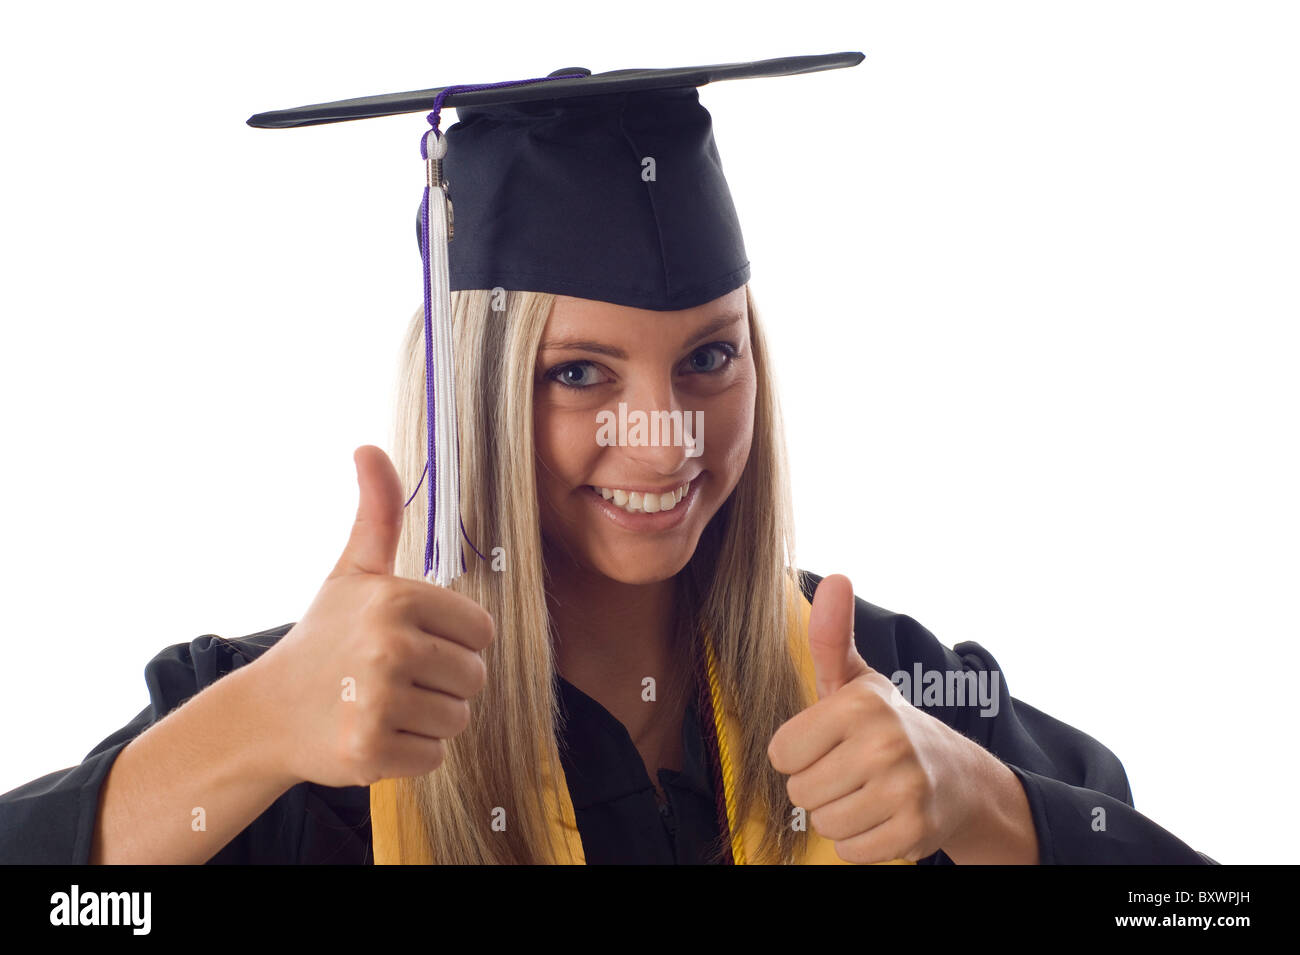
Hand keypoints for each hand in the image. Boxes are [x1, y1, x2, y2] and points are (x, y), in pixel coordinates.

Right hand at [251, 445, 494, 788]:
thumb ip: (377, 513)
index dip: (454, 640)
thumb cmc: (324, 637)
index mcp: (396, 598)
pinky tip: (373, 733)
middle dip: (444, 682)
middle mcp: (389, 647)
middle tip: (393, 677)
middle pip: (474, 677)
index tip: (413, 641)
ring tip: (383, 704)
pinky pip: (434, 757)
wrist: (267, 713)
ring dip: (428, 719)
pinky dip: (410, 753)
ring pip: (458, 718)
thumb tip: (368, 447)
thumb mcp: (353, 571)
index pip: (481, 631)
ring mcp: (378, 702)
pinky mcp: (371, 751)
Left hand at [767, 574, 996, 862]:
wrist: (959, 777)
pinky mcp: (914, 832)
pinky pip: (850, 850)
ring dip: (839, 814)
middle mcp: (885, 744)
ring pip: (823, 822)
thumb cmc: (889, 726)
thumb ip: (831, 636)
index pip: (781, 752)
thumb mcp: (856, 681)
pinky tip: (881, 816)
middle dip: (818, 785)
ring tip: (865, 792)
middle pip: (800, 791)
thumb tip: (833, 578)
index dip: (799, 752)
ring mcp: (903, 790)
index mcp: (861, 704)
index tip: (827, 743)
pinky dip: (860, 841)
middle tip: (850, 770)